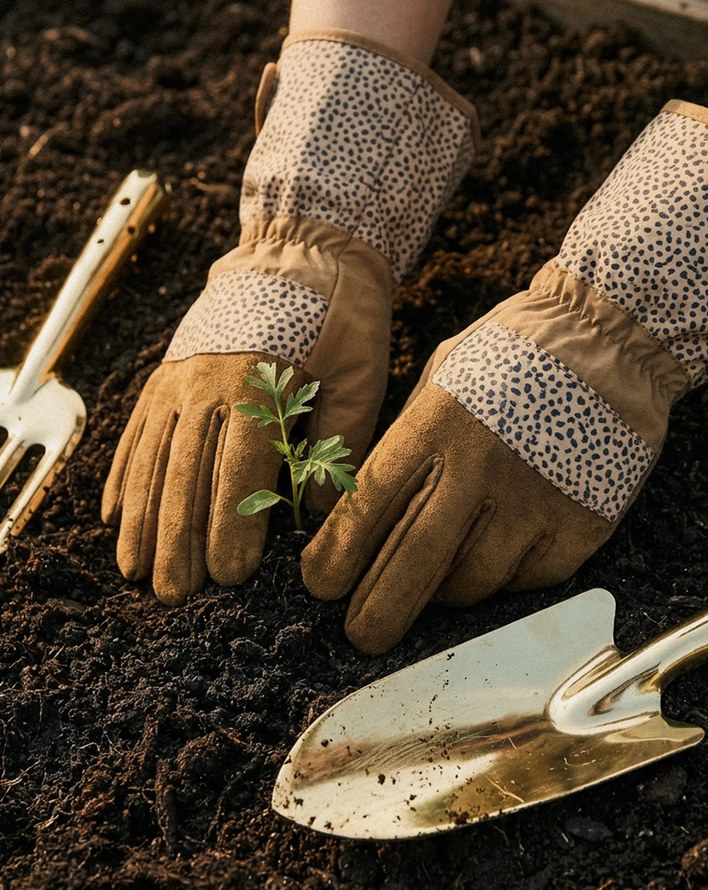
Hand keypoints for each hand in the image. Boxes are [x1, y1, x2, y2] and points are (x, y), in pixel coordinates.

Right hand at [101, 30, 475, 604]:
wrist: (305, 247)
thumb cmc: (345, 318)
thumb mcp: (363, 375)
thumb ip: (341, 443)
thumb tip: (319, 513)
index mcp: (261, 385)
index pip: (240, 469)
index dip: (232, 525)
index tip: (229, 574)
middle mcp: (208, 382)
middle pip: (186, 474)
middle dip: (178, 539)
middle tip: (174, 593)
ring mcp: (180, 377)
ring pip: (153, 459)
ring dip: (142, 519)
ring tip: (135, 568)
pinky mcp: (167, 374)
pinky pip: (137, 431)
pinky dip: (124, 474)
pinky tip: (115, 513)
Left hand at [302, 100, 707, 652]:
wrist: (615, 337)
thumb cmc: (517, 352)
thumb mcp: (445, 372)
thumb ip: (409, 437)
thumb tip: (366, 504)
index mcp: (437, 424)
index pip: (370, 506)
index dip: (338, 554)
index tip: (321, 583)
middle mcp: (481, 467)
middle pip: (414, 562)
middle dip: (377, 610)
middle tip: (362, 633)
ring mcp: (536, 501)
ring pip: (470, 583)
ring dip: (443, 592)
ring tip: (436, 579)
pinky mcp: (581, 526)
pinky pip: (526, 581)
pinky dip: (503, 580)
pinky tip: (498, 556)